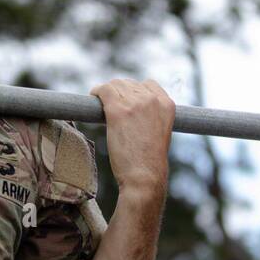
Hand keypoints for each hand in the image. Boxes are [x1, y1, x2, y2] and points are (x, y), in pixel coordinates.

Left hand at [88, 78, 174, 196]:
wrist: (145, 176)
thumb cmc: (149, 161)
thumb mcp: (159, 131)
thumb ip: (151, 115)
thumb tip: (131, 108)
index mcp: (167, 104)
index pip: (149, 84)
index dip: (134, 90)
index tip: (125, 100)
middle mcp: (152, 100)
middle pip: (129, 83)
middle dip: (118, 92)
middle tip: (109, 105)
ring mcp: (135, 104)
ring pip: (114, 85)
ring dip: (106, 92)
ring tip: (100, 103)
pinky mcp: (117, 111)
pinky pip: (103, 90)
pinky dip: (96, 92)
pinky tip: (93, 98)